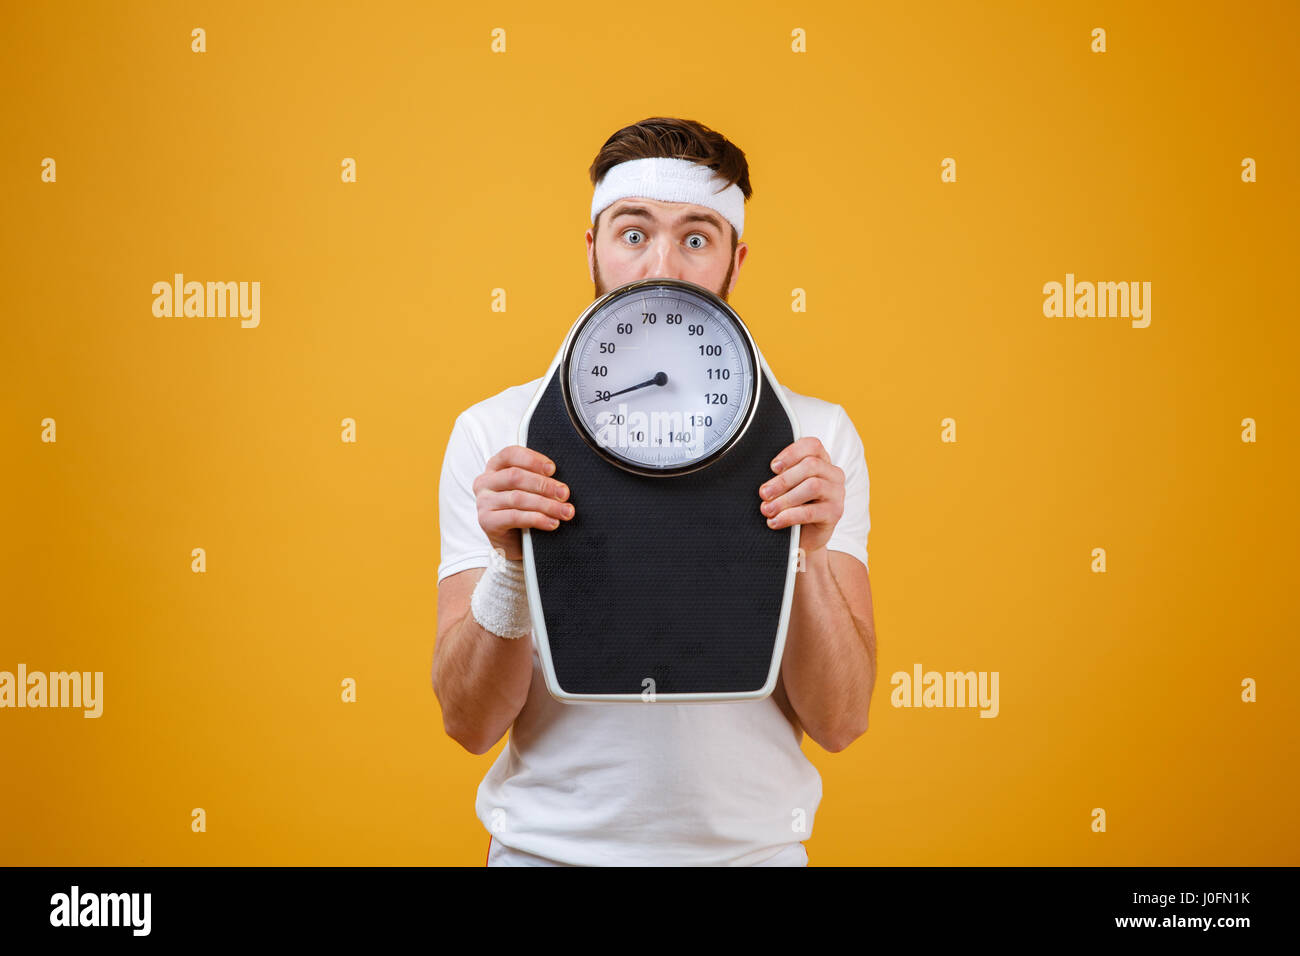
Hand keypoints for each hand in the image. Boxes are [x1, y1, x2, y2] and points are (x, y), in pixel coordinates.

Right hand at [474, 446, 574, 560]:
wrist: (512, 542)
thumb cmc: (521, 510)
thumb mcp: (528, 490)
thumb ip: (537, 479)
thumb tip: (561, 482)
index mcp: (495, 467)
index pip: (511, 454)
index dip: (532, 460)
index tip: (552, 469)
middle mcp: (486, 482)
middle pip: (516, 476)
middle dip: (544, 485)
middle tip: (564, 493)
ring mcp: (483, 502)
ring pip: (518, 498)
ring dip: (546, 504)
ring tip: (564, 511)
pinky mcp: (487, 521)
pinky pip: (515, 517)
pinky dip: (537, 519)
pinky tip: (551, 522)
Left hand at [757, 437, 843, 553]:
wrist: (803, 538)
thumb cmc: (793, 506)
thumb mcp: (787, 486)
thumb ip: (781, 475)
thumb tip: (763, 479)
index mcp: (822, 461)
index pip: (812, 446)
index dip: (791, 453)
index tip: (773, 467)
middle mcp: (833, 474)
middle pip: (810, 465)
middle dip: (783, 480)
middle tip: (763, 493)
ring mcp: (837, 493)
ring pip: (813, 486)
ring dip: (785, 499)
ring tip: (767, 509)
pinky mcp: (835, 513)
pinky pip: (811, 512)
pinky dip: (789, 516)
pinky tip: (775, 521)